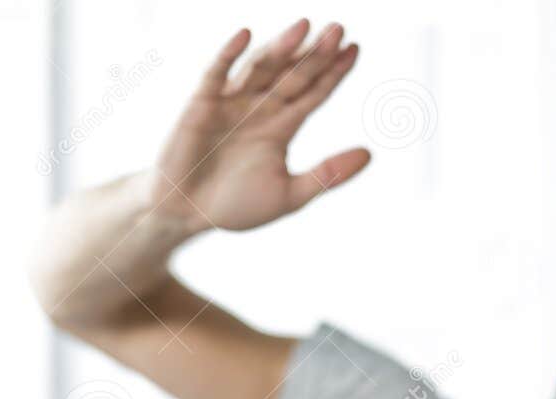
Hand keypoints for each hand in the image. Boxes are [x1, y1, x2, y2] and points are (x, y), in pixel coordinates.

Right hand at [150, 21, 368, 233]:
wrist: (187, 215)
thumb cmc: (236, 206)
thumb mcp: (290, 195)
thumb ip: (327, 174)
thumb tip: (369, 154)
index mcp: (281, 126)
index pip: (313, 92)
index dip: (334, 72)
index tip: (356, 49)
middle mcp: (259, 107)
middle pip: (293, 74)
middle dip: (315, 53)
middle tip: (339, 29)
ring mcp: (231, 102)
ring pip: (260, 68)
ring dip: (281, 48)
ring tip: (304, 27)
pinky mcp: (201, 104)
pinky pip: (216, 74)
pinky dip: (230, 54)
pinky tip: (246, 35)